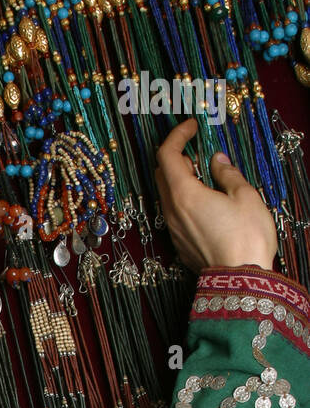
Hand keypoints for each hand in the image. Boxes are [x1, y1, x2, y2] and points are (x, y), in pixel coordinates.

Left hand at [154, 117, 277, 272]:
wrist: (240, 280)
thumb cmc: (246, 238)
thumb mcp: (244, 196)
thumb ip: (227, 174)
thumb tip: (217, 162)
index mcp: (184, 194)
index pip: (167, 155)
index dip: (177, 135)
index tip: (191, 127)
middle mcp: (171, 213)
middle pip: (161, 174)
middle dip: (175, 156)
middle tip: (196, 149)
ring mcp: (173, 231)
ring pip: (166, 195)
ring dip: (180, 179)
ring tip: (204, 174)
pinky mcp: (180, 245)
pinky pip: (174, 214)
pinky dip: (184, 199)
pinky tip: (204, 199)